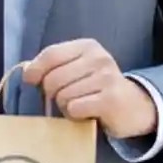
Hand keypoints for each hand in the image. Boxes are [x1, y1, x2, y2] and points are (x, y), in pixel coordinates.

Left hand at [23, 39, 156, 139]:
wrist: (135, 106)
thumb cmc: (99, 88)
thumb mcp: (80, 68)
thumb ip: (55, 66)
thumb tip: (27, 71)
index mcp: (88, 46)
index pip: (51, 54)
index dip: (35, 69)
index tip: (30, 80)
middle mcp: (98, 58)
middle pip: (53, 78)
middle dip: (52, 94)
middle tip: (65, 98)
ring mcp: (106, 78)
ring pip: (63, 96)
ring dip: (66, 107)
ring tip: (80, 105)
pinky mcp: (110, 100)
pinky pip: (75, 108)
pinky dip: (75, 115)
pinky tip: (87, 113)